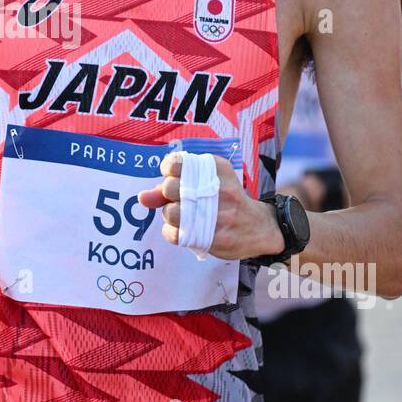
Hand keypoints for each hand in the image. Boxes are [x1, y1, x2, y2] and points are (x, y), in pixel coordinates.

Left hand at [137, 152, 283, 260]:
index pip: (175, 163)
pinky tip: (184, 230)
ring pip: (171, 213)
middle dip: (168, 195)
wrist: (259, 227)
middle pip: (170, 188)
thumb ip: (172, 185)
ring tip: (184, 216)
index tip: (174, 178)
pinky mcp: (215, 237)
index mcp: (216, 168)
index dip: (168, 172)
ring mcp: (218, 214)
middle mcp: (218, 189)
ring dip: (171, 215)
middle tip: (181, 200)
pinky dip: (173, 233)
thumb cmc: (227, 201)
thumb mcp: (208, 183)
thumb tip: (142, 197)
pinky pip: (176, 235)